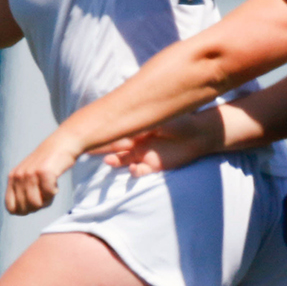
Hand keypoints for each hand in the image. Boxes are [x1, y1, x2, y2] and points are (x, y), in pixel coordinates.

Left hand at [5, 133, 81, 215]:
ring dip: (47, 200)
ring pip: (36, 203)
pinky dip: (55, 192)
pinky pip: (49, 194)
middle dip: (37, 206)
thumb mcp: (28, 175)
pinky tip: (56, 182)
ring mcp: (30, 173)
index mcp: (12, 178)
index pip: (11, 207)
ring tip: (51, 189)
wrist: (62, 143)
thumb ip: (22, 190)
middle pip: (25, 208)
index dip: (24, 211)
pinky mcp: (44, 171)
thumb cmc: (47, 163)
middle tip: (45, 194)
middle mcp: (18, 175)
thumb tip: (21, 212)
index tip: (35, 203)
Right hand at [94, 109, 221, 176]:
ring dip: (115, 161)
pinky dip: (134, 172)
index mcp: (137, 129)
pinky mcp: (153, 166)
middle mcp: (137, 142)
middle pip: (115, 146)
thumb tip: (125, 113)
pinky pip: (139, 172)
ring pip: (124, 160)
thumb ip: (143, 119)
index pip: (116, 132)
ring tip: (109, 160)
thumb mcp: (159, 117)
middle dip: (102, 148)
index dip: (103, 133)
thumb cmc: (180, 121)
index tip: (89, 134)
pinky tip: (133, 168)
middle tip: (88, 149)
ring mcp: (144, 155)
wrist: (198, 134)